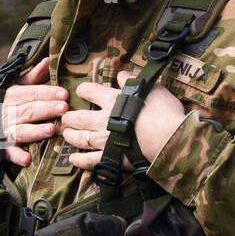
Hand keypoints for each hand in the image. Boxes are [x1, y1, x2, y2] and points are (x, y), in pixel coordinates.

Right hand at [0, 57, 68, 167]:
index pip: (31, 93)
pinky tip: (27, 160)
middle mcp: (7, 113)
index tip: (64, 94)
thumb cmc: (5, 105)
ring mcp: (4, 132)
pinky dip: (17, 156)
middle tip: (64, 109)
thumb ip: (33, 77)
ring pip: (21, 131)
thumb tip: (49, 60)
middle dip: (46, 109)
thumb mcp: (15, 88)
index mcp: (11, 96)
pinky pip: (9, 153)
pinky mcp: (2, 149)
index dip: (47, 93)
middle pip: (28, 111)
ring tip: (51, 130)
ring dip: (36, 131)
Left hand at [60, 70, 186, 170]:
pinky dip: (79, 160)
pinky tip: (72, 159)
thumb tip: (121, 74)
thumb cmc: (164, 111)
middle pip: (79, 117)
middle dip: (70, 117)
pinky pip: (90, 161)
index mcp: (112, 100)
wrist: (169, 137)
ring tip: (66, 134)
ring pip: (80, 138)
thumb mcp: (151, 88)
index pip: (90, 91)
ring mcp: (105, 140)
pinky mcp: (111, 158)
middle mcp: (103, 119)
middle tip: (66, 118)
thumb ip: (133, 81)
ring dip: (71, 136)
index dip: (83, 90)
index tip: (80, 91)